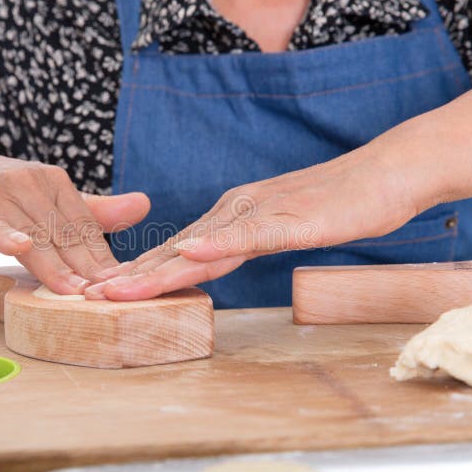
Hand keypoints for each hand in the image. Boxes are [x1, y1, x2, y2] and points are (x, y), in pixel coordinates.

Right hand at [0, 140, 149, 293]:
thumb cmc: (0, 191)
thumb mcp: (47, 196)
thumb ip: (93, 210)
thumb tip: (145, 205)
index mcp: (56, 183)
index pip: (85, 228)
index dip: (104, 260)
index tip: (125, 288)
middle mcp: (32, 183)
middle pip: (63, 234)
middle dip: (86, 269)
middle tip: (108, 299)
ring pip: (32, 235)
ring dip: (53, 265)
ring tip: (74, 292)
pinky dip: (3, 234)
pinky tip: (17, 247)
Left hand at [84, 147, 417, 299]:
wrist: (387, 173)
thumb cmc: (337, 204)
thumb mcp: (282, 229)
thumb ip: (247, 241)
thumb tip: (213, 259)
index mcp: (232, 216)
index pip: (178, 251)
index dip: (140, 273)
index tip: (102, 293)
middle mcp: (237, 210)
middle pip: (176, 251)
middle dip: (131, 276)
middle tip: (85, 297)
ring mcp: (262, 212)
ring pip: (201, 246)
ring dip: (157, 269)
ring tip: (117, 289)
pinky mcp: (292, 218)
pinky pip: (249, 235)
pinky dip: (218, 247)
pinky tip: (191, 258)